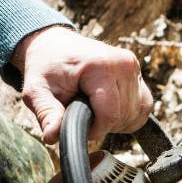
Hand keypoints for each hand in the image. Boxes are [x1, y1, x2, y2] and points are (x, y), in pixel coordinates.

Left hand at [10, 26, 152, 143]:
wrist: (55, 45)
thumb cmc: (46, 67)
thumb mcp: (37, 90)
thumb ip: (46, 113)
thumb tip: (53, 137)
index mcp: (100, 66)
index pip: (110, 114)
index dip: (96, 130)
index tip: (79, 125)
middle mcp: (123, 64)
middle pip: (125, 115)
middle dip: (104, 125)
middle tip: (84, 117)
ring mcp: (133, 67)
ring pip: (137, 114)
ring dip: (118, 122)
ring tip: (95, 112)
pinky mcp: (138, 72)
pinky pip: (144, 106)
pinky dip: (129, 115)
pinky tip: (110, 110)